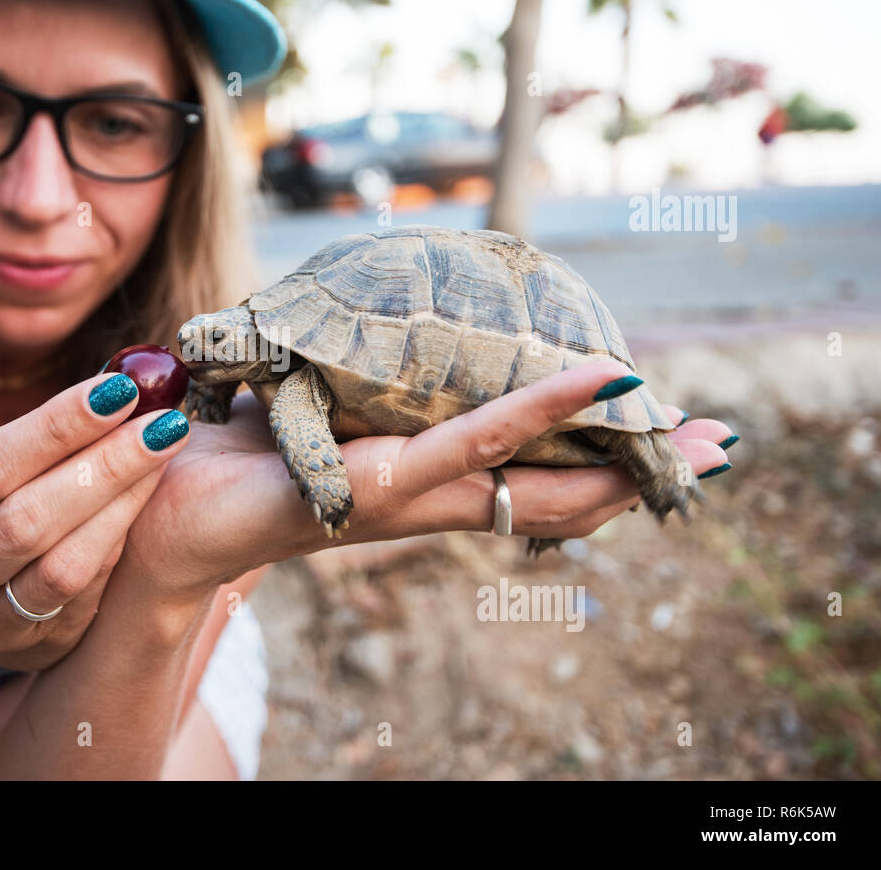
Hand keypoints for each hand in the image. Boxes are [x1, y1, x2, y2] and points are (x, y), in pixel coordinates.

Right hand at [0, 374, 189, 671]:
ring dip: (121, 502)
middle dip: (101, 463)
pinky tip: (148, 498)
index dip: (54, 427)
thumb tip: (122, 377)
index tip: (119, 388)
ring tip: (164, 449)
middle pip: (24, 520)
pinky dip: (120, 541)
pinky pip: (86, 595)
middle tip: (162, 419)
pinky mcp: (30, 653)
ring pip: (61, 566)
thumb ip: (41, 439)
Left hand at [122, 361, 734, 599]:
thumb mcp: (312, 425)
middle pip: (550, 490)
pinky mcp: (379, 484)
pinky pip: (469, 445)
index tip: (663, 441)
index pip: (527, 479)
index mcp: (418, 485)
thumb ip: (358, 403)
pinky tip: (595, 377)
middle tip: (716, 448)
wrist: (164, 523)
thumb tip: (382, 357)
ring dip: (611, 443)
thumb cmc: (234, 469)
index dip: (599, 464)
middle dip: (633, 469)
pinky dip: (539, 410)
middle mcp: (426, 500)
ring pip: (532, 471)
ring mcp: (410, 496)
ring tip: (686, 427)